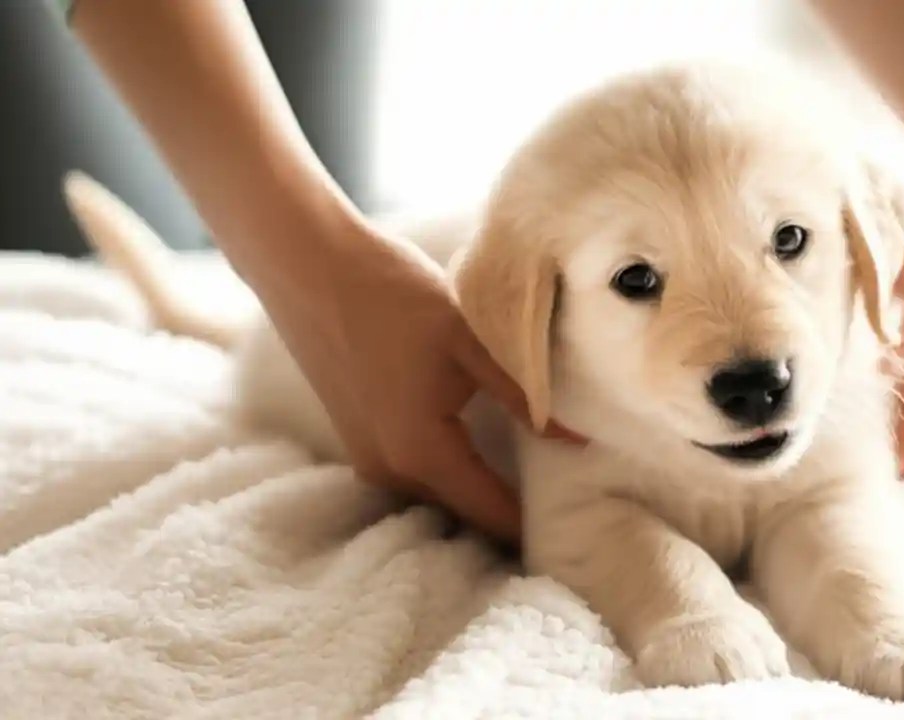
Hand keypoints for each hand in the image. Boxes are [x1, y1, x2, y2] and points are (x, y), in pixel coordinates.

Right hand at [265, 220, 579, 542]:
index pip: (491, 514)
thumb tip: (577, 440)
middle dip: (509, 515)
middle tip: (565, 510)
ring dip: (478, 494)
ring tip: (531, 486)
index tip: (574, 532)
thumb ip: (524, 396)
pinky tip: (481, 454)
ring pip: (437, 495)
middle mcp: (389, 471)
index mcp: (421, 453)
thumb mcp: (470, 341)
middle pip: (463, 512)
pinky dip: (450, 473)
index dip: (533, 526)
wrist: (310, 265)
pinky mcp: (358, 439)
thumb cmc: (393, 294)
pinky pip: (415, 474)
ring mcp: (367, 458)